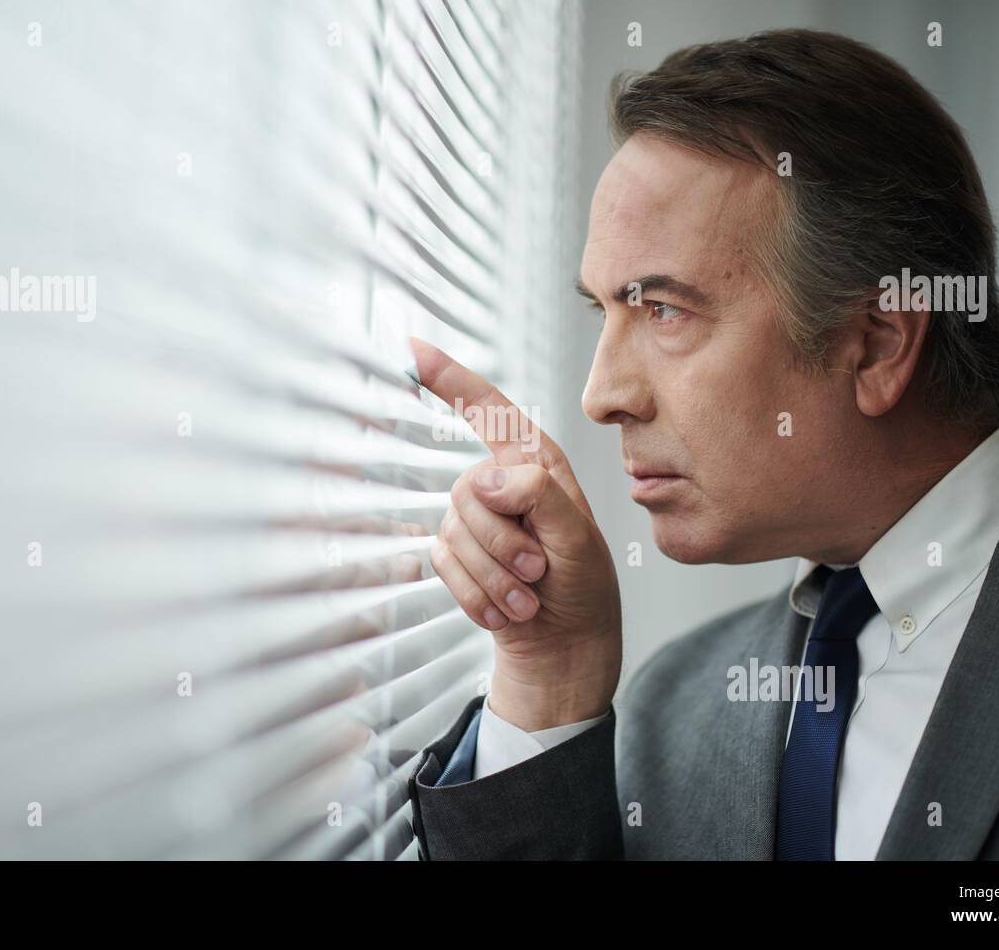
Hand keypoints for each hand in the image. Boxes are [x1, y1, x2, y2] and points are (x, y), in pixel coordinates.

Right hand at [410, 337, 621, 730]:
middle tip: (538, 572)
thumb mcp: (580, 539)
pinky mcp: (454, 555)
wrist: (565, 648)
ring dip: (494, 576)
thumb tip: (487, 477)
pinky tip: (504, 609)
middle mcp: (501, 483)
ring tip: (528, 595)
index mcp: (536, 465)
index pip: (490, 411)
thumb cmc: (585, 588)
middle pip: (469, 490)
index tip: (413, 350)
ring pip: (454, 533)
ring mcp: (474, 520)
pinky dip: (477, 595)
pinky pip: (442, 566)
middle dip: (503, 542)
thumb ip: (539, 496)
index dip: (451, 379)